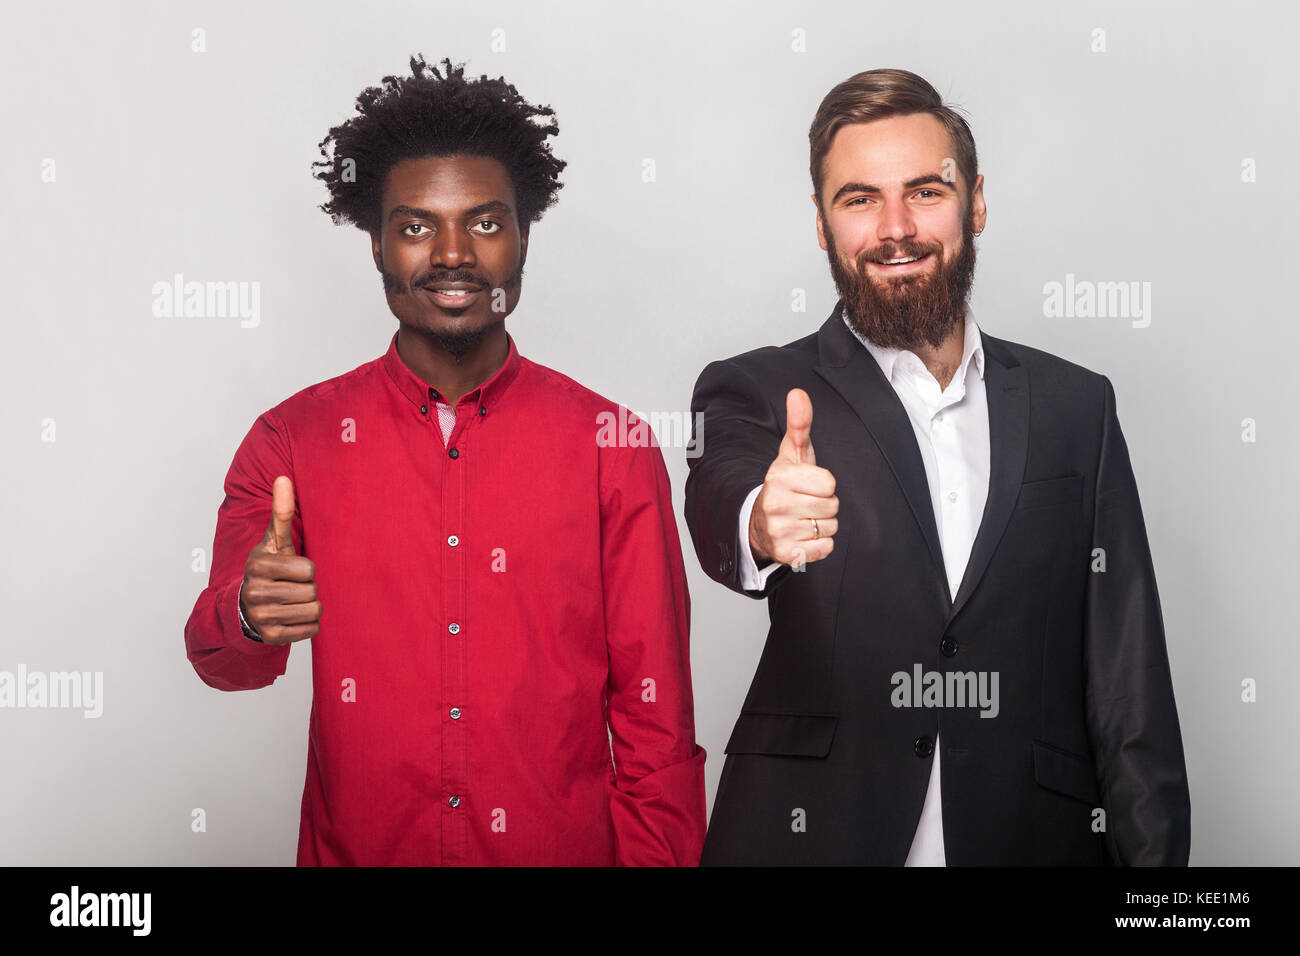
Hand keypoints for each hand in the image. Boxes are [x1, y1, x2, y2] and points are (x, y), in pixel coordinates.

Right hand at [239, 476, 320, 643]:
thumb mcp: (274, 542)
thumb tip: (284, 478)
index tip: (292, 570)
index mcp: (257, 564)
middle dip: (309, 589)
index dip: (307, 569)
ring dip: (310, 607)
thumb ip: (281, 513)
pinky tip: (292, 617)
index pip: (308, 568)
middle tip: (293, 587)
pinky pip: (310, 631)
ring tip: (293, 601)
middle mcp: (254, 591)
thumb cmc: (269, 569)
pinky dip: (307, 625)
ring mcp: (261, 617)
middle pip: (312, 591)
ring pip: (314, 612)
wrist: (245, 607)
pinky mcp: (270, 638)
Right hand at [748, 388, 838, 567]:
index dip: (824, 484)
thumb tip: (799, 393)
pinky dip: (820, 545)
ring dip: (822, 525)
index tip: (807, 486)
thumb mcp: (791, 454)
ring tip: (803, 519)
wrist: (758, 522)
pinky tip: (803, 536)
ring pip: (831, 527)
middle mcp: (776, 505)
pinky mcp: (787, 554)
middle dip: (824, 505)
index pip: (830, 483)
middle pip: (832, 506)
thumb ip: (799, 424)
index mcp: (779, 479)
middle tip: (805, 503)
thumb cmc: (784, 485)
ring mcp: (780, 532)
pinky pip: (825, 549)